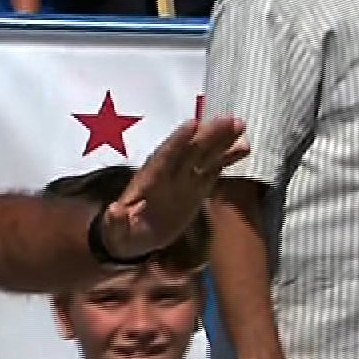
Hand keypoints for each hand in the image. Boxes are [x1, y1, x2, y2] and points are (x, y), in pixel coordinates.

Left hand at [97, 115, 247, 263]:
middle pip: (188, 150)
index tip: (192, 124)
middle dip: (206, 135)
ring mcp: (182, 179)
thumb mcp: (116, 231)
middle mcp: (167, 174)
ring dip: (220, 140)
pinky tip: (244, 146)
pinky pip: (213, 168)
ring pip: (203, 154)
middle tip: (227, 119)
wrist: (134, 238)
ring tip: (240, 125)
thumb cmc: (122, 234)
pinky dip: (227, 158)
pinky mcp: (196, 187)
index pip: (163, 158)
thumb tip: (114, 211)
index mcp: (147, 181)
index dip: (176, 142)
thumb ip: (116, 222)